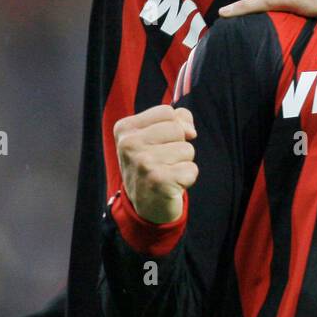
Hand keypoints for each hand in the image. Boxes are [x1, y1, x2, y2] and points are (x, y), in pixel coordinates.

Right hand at [113, 105, 196, 224]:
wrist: (146, 205)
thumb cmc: (154, 164)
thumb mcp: (156, 136)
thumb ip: (177, 120)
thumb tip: (190, 131)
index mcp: (125, 129)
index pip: (166, 112)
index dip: (173, 126)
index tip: (160, 142)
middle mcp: (129, 145)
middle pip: (177, 129)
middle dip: (179, 145)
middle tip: (163, 161)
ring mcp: (143, 163)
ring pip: (187, 149)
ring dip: (183, 162)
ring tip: (167, 172)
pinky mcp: (159, 181)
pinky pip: (192, 169)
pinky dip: (187, 178)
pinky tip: (171, 184)